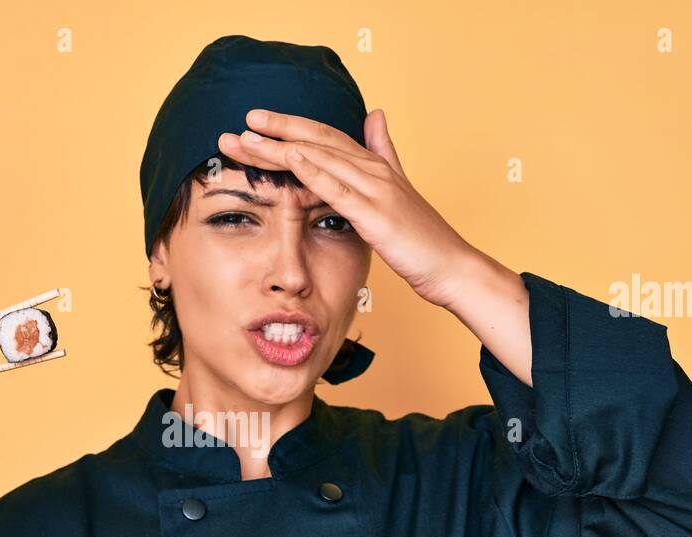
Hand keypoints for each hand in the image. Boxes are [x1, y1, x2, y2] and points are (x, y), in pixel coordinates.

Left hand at [217, 107, 481, 309]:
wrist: (451, 267)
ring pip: (321, 159)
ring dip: (281, 147)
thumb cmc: (423, 238)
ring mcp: (376, 190)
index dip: (291, 125)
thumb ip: (385, 151)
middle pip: (317, 141)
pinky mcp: (376, 214)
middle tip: (240, 123)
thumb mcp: (399, 189)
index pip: (325, 137)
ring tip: (247, 139)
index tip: (256, 121)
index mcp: (374, 165)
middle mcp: (373, 170)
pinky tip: (289, 158)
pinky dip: (313, 171)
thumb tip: (376, 113)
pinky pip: (339, 189)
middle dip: (277, 130)